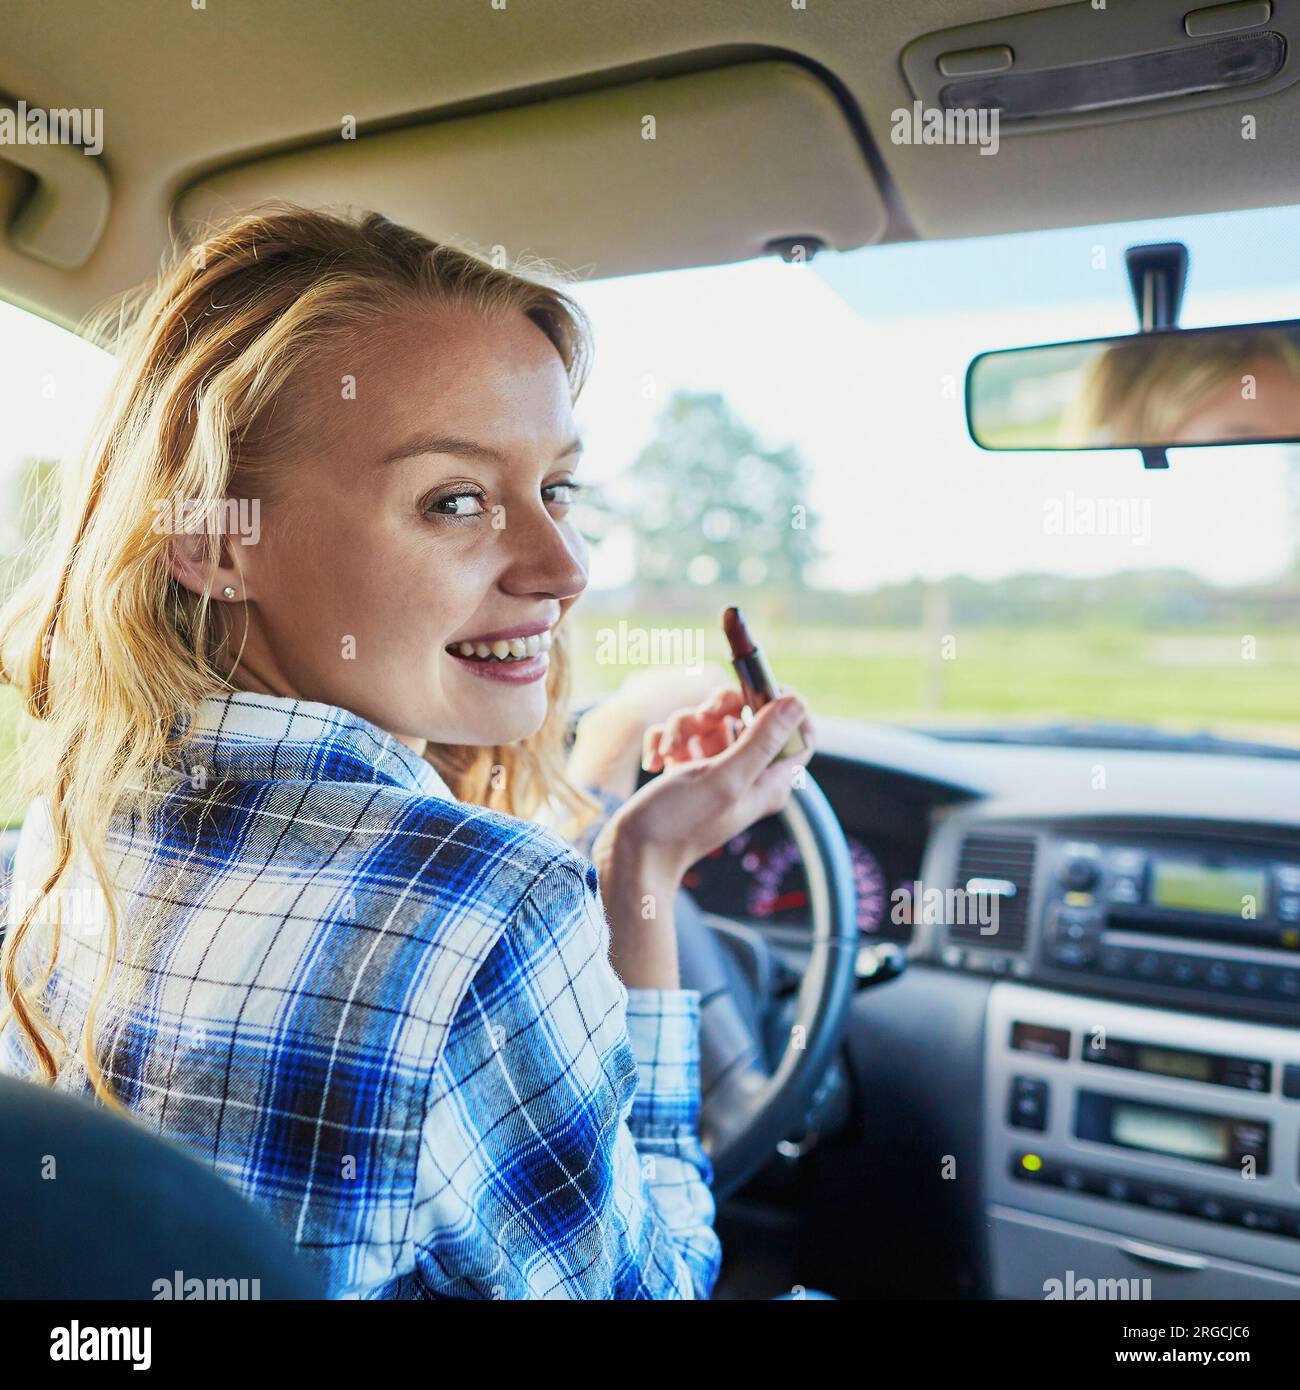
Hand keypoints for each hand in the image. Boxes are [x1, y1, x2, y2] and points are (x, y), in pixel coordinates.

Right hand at [591, 694, 813, 987]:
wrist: (632, 855)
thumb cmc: (679, 823)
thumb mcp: (726, 778)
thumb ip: (763, 741)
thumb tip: (797, 704)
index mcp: (768, 780)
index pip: (799, 733)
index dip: (785, 707)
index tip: (757, 691)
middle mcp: (745, 774)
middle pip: (747, 715)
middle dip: (719, 709)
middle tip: (704, 716)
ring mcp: (714, 771)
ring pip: (708, 721)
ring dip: (683, 726)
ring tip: (670, 751)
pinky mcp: (685, 770)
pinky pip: (680, 735)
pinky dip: (664, 739)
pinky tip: (655, 761)